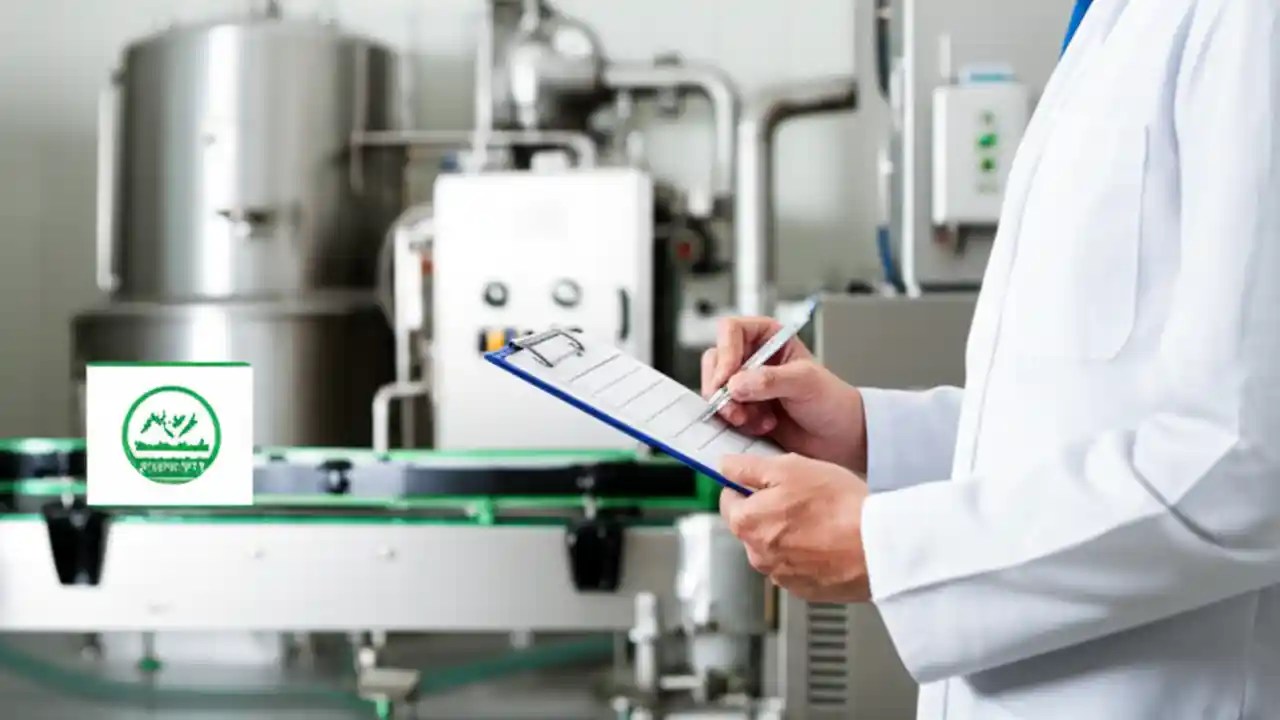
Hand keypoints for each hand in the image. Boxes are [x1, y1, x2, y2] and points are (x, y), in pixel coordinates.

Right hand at [702, 317, 867, 473]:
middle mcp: (751, 357)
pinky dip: (736, 423)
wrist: (838, 436)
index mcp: (768, 337)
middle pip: (715, 360)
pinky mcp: (742, 409)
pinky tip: (761, 427)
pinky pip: (721, 412)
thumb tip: (736, 384)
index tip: (729, 379)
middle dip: (721, 387)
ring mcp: (744, 385)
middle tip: (736, 408)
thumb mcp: (805, 382)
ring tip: (756, 420)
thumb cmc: (830, 400)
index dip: (726, 353)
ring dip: (730, 408)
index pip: (731, 330)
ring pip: (714, 388)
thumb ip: (770, 380)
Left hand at [719, 452, 869, 602]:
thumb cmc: (838, 505)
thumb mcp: (789, 468)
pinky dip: (807, 554)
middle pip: (752, 525)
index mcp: (747, 523)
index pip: (729, 500)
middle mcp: (757, 555)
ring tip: (821, 520)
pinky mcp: (805, 589)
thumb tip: (725, 467)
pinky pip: (797, 566)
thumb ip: (748, 468)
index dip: (747, 485)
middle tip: (803, 497)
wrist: (879, 546)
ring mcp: (781, 576)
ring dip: (789, 534)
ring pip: (775, 547)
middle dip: (770, 510)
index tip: (765, 480)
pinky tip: (828, 541)